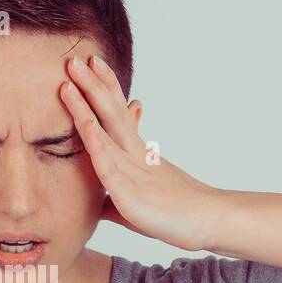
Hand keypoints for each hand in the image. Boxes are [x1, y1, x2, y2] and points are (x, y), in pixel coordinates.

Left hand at [59, 55, 220, 251]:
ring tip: (71, 77)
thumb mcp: (135, 207)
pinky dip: (96, 142)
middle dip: (92, 85)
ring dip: (86, 103)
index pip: (118, 115)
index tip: (91, 64)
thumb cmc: (175, 217)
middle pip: (111, 113)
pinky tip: (85, 122)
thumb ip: (113, 201)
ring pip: (105, 130)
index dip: (104, 89)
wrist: (210, 224)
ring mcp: (133, 171)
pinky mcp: (130, 193)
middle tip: (74, 58)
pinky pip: (108, 165)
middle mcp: (135, 156)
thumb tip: (97, 203)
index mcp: (137, 156)